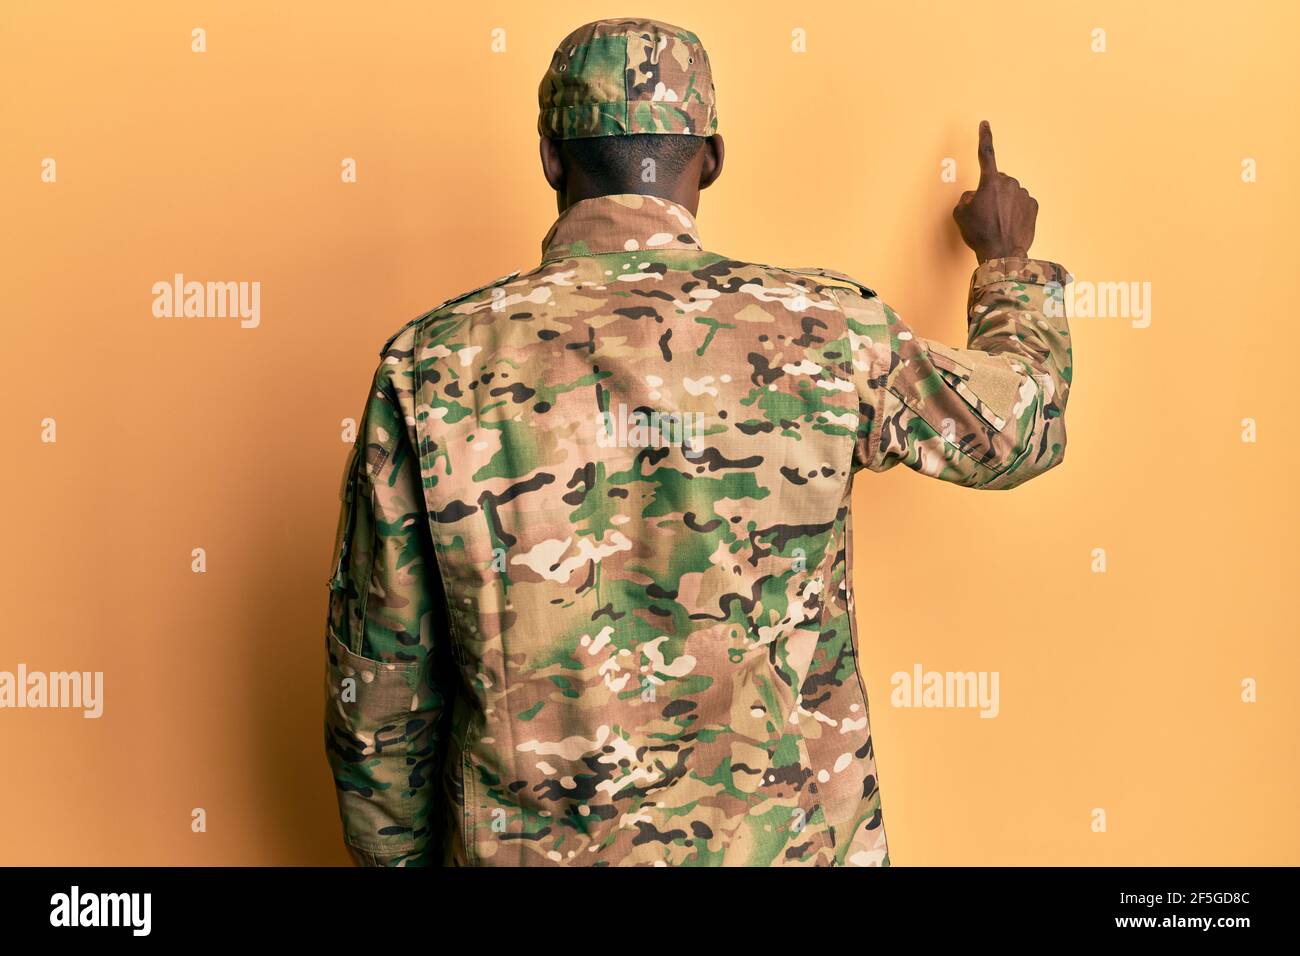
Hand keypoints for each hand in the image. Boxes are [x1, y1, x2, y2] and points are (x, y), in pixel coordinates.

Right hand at [952, 121, 1037, 262]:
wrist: (1002, 253)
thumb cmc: (980, 233)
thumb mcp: (960, 214)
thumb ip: (965, 198)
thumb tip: (974, 196)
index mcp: (990, 182)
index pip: (986, 153)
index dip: (984, 137)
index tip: (985, 125)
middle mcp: (1009, 183)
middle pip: (998, 181)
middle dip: (992, 192)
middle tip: (986, 213)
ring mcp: (1023, 195)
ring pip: (1011, 193)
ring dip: (1004, 203)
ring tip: (997, 223)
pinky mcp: (1033, 207)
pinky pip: (1022, 204)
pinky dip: (1015, 212)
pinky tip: (1009, 225)